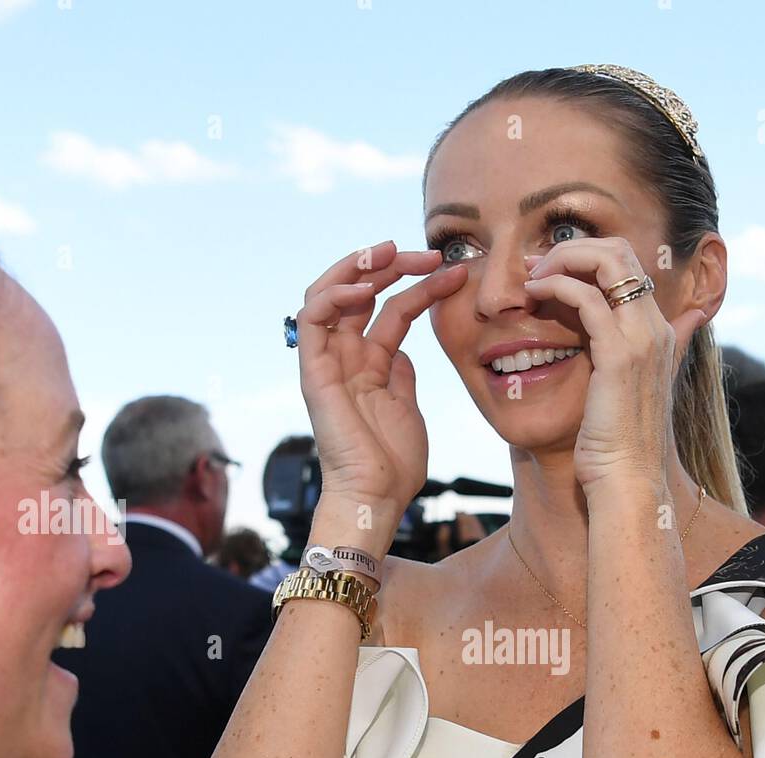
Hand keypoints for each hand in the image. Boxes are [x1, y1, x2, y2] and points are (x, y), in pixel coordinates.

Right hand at [296, 240, 466, 515]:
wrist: (377, 496)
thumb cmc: (394, 465)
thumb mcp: (408, 409)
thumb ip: (402, 376)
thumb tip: (403, 351)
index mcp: (370, 366)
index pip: (389, 309)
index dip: (419, 285)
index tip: (452, 272)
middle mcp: (345, 359)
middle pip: (360, 293)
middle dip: (391, 264)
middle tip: (428, 252)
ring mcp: (328, 363)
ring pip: (329, 294)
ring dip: (360, 267)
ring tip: (393, 252)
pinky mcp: (313, 373)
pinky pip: (311, 320)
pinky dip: (333, 296)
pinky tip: (365, 289)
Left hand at [522, 237, 706, 492]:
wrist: (628, 481)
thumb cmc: (620, 446)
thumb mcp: (629, 397)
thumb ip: (635, 363)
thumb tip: (644, 347)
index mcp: (660, 333)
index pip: (630, 266)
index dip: (589, 258)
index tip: (551, 274)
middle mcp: (656, 328)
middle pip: (621, 251)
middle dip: (574, 248)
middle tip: (538, 267)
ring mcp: (640, 338)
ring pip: (607, 261)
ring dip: (561, 259)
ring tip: (532, 278)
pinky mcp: (617, 353)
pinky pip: (585, 296)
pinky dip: (556, 285)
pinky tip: (534, 296)